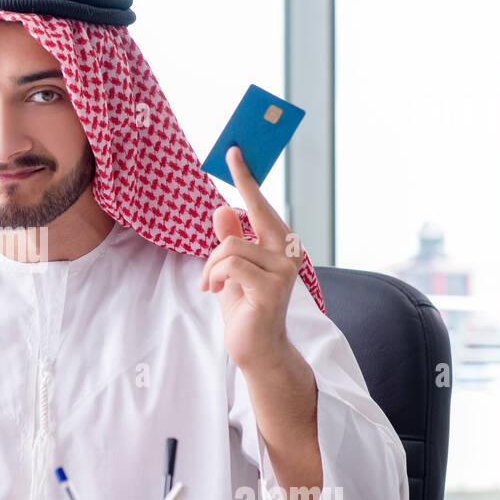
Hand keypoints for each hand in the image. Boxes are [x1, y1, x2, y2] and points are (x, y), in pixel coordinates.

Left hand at [199, 146, 304, 370]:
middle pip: (253, 211)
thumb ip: (231, 240)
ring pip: (230, 245)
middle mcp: (288, 251)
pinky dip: (215, 276)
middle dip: (233, 205)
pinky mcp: (272, 288)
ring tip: (211, 284)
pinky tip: (215, 291)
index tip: (234, 150)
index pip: (261, 204)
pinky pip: (230, 265)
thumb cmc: (244, 307)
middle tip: (229, 166)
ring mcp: (283, 270)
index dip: (247, 176)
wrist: (255, 348)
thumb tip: (223, 209)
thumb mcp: (231, 269)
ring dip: (211, 265)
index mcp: (279, 244)